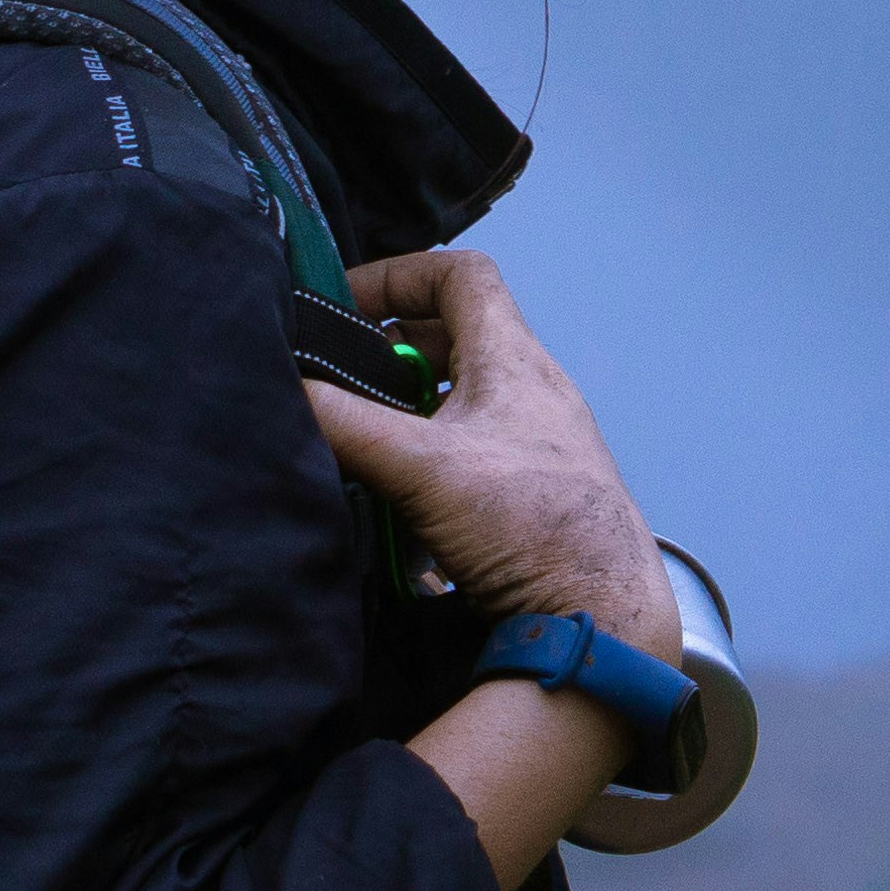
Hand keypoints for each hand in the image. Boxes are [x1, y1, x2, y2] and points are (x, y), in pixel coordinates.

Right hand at [299, 248, 672, 657]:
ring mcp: (541, 440)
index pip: (460, 275)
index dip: (398, 275)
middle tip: (347, 379)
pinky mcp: (540, 488)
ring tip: (370, 441)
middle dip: (394, 351)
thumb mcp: (420, 470)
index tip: (348, 306)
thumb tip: (287, 392)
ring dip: (413, 409)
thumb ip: (345, 425)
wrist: (602, 615)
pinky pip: (479, 448)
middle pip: (456, 336)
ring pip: (465, 397)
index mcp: (513, 360)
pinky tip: (407, 502)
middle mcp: (534, 389)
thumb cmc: (531, 527)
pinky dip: (436, 457)